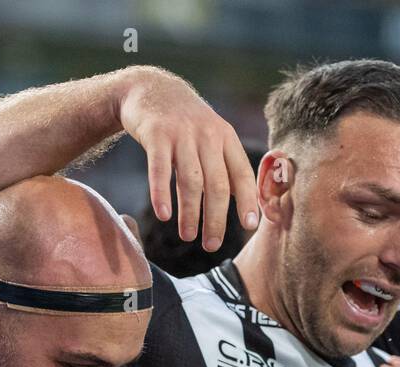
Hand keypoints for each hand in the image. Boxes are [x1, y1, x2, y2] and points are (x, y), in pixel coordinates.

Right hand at [117, 67, 258, 251]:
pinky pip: (160, 169)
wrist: (150, 88)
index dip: (248, 201)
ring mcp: (181, 134)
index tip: (249, 226)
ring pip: (191, 182)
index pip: (242, 174)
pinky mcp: (156, 134)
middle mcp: (208, 135)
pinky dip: (162, 194)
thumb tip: (246, 204)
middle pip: (217, 185)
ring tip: (188, 237)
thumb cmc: (186, 123)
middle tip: (212, 245)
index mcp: (226, 138)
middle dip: (216, 219)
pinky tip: (164, 215)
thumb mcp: (212, 136)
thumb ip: (227, 166)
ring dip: (190, 214)